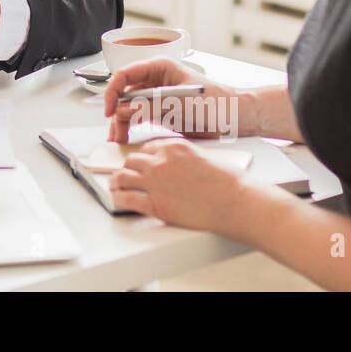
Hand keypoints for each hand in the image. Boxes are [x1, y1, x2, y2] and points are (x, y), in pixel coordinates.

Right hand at [102, 57, 237, 141]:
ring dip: (120, 123)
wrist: (235, 118)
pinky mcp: (159, 112)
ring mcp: (156, 97)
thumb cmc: (216, 102)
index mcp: (159, 67)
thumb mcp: (181, 103)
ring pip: (128, 108)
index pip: (125, 75)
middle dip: (115, 112)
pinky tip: (126, 138)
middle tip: (114, 132)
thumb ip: (150, 106)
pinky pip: (138, 118)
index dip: (112, 92)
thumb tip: (123, 110)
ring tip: (117, 139)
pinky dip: (130, 128)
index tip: (109, 110)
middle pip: (123, 94)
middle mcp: (154, 80)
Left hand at [107, 137, 246, 231]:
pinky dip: (118, 199)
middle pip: (131, 161)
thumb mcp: (203, 157)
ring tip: (115, 186)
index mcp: (173, 147)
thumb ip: (183, 159)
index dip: (142, 158)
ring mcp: (155, 182)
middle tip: (125, 175)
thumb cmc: (228, 182)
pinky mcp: (155, 204)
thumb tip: (176, 168)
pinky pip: (126, 199)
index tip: (139, 164)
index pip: (146, 148)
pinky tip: (118, 200)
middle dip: (127, 168)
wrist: (235, 201)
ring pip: (122, 177)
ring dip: (116, 182)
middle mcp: (160, 162)